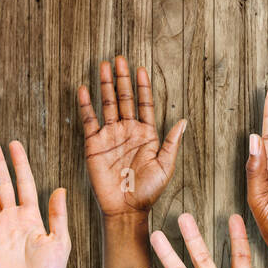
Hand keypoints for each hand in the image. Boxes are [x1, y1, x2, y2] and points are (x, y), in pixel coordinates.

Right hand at [77, 57, 185, 216]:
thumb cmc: (148, 190)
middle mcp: (128, 131)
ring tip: (103, 66)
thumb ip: (171, 142)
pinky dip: (86, 104)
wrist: (126, 209)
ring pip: (107, 104)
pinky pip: (89, 120)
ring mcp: (110, 136)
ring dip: (106, 85)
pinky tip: (84, 89)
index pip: (144, 104)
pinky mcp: (94, 144)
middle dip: (122, 78)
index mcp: (147, 134)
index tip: (141, 69)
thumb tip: (183, 120)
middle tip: (119, 58)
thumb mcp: (165, 166)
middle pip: (125, 98)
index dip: (142, 87)